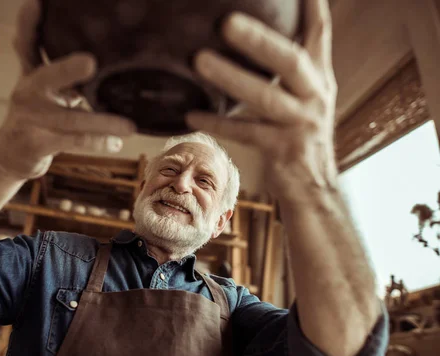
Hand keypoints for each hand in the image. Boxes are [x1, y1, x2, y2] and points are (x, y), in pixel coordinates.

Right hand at [0, 0, 136, 179]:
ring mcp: (30, 120)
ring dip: (102, 123)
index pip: (28, 44)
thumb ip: (61, 68)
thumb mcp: (44, 88)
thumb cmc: (36, 116)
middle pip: (46, 76)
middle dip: (67, 69)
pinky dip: (97, 143)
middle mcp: (27, 92)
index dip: (29, 24)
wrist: (8, 155)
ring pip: (70, 120)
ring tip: (129, 127)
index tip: (36, 3)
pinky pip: (72, 142)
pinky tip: (116, 144)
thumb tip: (99, 50)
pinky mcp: (36, 144)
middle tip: (90, 62)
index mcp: (31, 74)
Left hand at [186, 0, 337, 202]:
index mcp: (319, 78)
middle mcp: (315, 95)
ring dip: (231, 78)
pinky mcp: (283, 149)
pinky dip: (217, 123)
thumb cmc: (300, 134)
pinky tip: (190, 116)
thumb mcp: (304, 97)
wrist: (314, 183)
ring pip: (265, 97)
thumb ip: (290, 70)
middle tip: (227, 22)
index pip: (319, 34)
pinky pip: (245, 133)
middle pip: (291, 61)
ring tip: (199, 60)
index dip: (312, 9)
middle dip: (260, 40)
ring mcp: (301, 123)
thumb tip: (258, 37)